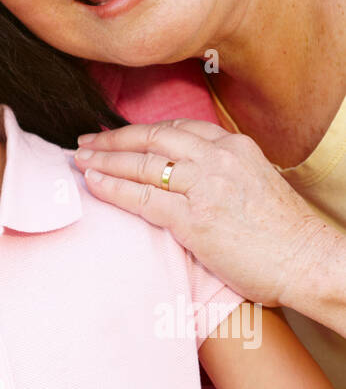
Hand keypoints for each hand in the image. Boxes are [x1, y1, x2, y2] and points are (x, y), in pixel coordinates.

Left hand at [73, 119, 322, 306]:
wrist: (306, 261)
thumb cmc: (282, 235)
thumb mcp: (254, 184)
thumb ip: (220, 174)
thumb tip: (185, 179)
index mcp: (234, 147)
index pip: (177, 128)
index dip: (141, 131)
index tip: (118, 135)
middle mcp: (219, 158)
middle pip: (153, 138)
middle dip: (114, 139)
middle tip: (86, 143)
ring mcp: (206, 186)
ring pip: (143, 164)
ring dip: (105, 160)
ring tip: (81, 161)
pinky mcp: (195, 219)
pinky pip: (142, 198)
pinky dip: (113, 188)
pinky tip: (94, 184)